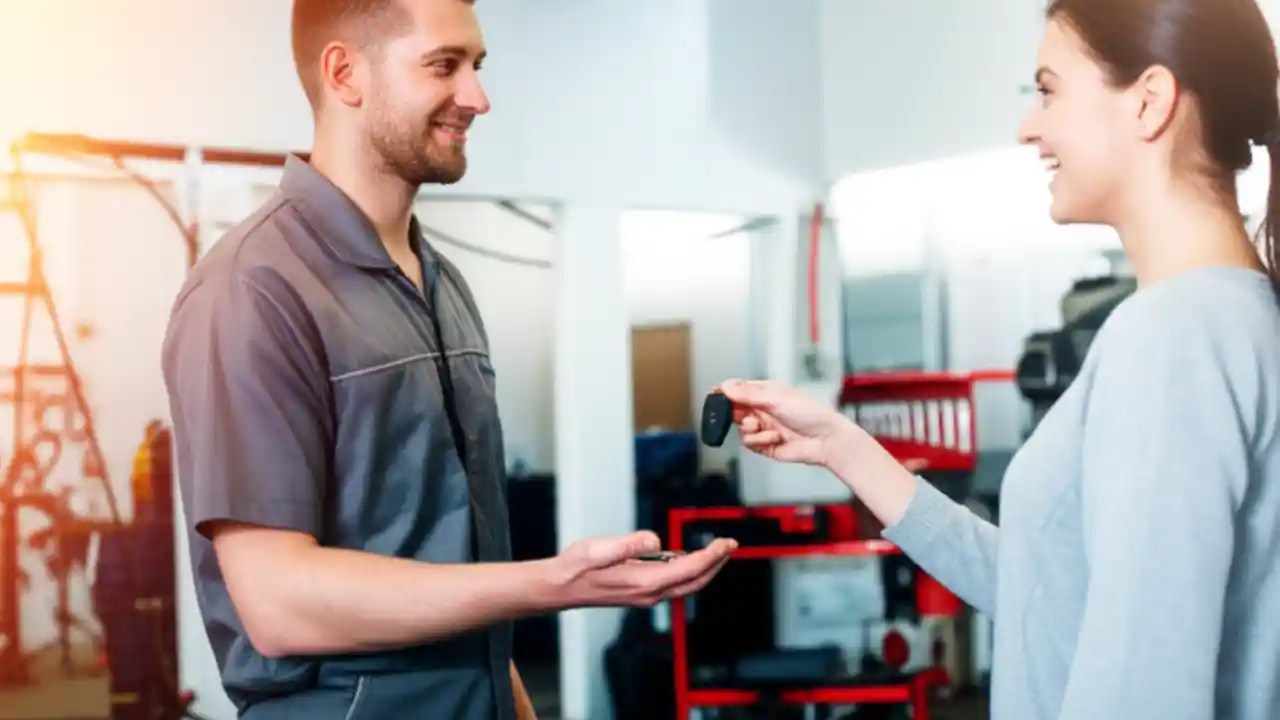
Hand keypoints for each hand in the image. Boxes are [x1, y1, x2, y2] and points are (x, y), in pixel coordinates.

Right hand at [554, 531, 736, 607]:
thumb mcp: (599, 548)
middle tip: (730, 545)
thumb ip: (628, 543)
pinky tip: (688, 559)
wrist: (560, 587)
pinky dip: (689, 572)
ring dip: (705, 568)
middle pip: (694, 581)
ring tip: (717, 550)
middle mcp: (649, 593)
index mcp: (644, 581)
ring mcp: (646, 596)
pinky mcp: (641, 593)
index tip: (726, 543)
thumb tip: (655, 540)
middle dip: (716, 563)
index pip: (689, 569)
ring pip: (686, 584)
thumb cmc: (576, 567)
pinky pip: (674, 584)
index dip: (712, 556)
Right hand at [715, 378, 854, 467]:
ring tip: (766, 428)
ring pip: (740, 429)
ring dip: (751, 429)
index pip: (738, 390)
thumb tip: (726, 385)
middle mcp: (763, 410)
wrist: (826, 440)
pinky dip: (759, 441)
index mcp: (766, 393)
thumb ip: (748, 394)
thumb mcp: (776, 398)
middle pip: (735, 410)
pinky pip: (750, 443)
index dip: (725, 393)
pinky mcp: (765, 445)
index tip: (714, 394)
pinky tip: (774, 438)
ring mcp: (764, 428)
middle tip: (742, 414)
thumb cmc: (810, 414)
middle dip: (735, 414)